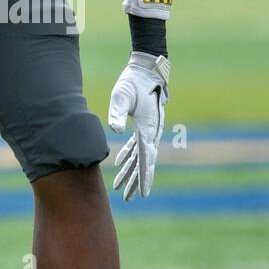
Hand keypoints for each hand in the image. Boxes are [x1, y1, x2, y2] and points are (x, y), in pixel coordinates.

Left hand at [107, 53, 169, 200]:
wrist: (147, 70)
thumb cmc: (133, 81)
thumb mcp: (121, 95)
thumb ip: (117, 112)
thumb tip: (116, 131)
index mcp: (148, 128)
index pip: (146, 158)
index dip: (144, 177)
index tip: (143, 193)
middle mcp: (151, 132)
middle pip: (144, 163)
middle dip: (136, 182)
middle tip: (128, 198)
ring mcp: (149, 129)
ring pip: (140, 157)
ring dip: (131, 172)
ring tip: (121, 188)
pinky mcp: (143, 125)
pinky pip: (137, 146)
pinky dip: (129, 157)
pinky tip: (120, 164)